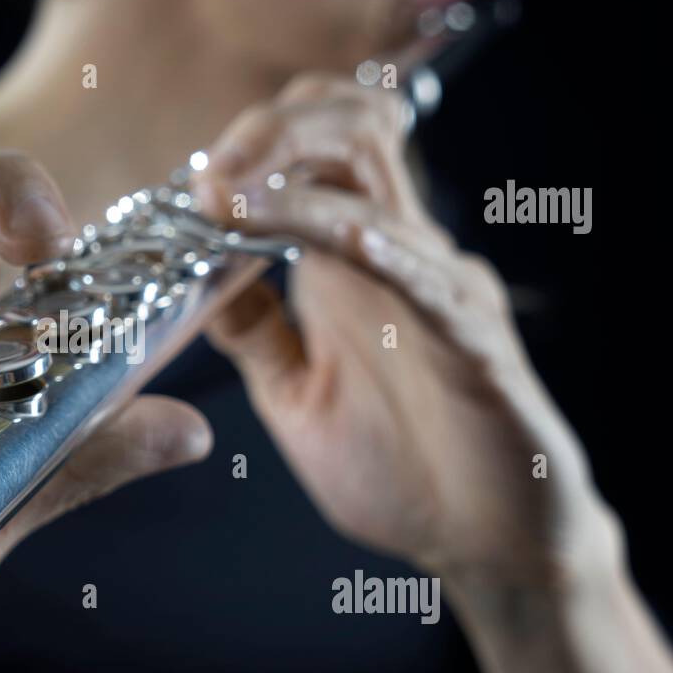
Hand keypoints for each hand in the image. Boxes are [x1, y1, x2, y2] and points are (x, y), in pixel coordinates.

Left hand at [193, 75, 617, 590]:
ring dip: (292, 179)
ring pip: (377, 184)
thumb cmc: (401, 468)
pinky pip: (421, 273)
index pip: (314, 150)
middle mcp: (398, 256)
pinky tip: (317, 233)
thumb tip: (198, 277)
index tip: (189, 183)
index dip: (250, 145)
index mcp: (352, 264)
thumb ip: (255, 330)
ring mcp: (439, 288)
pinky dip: (362, 241)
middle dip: (271, 129)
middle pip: (350, 131)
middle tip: (207, 172)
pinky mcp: (472, 340)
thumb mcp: (296, 391)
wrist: (483, 543)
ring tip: (223, 195)